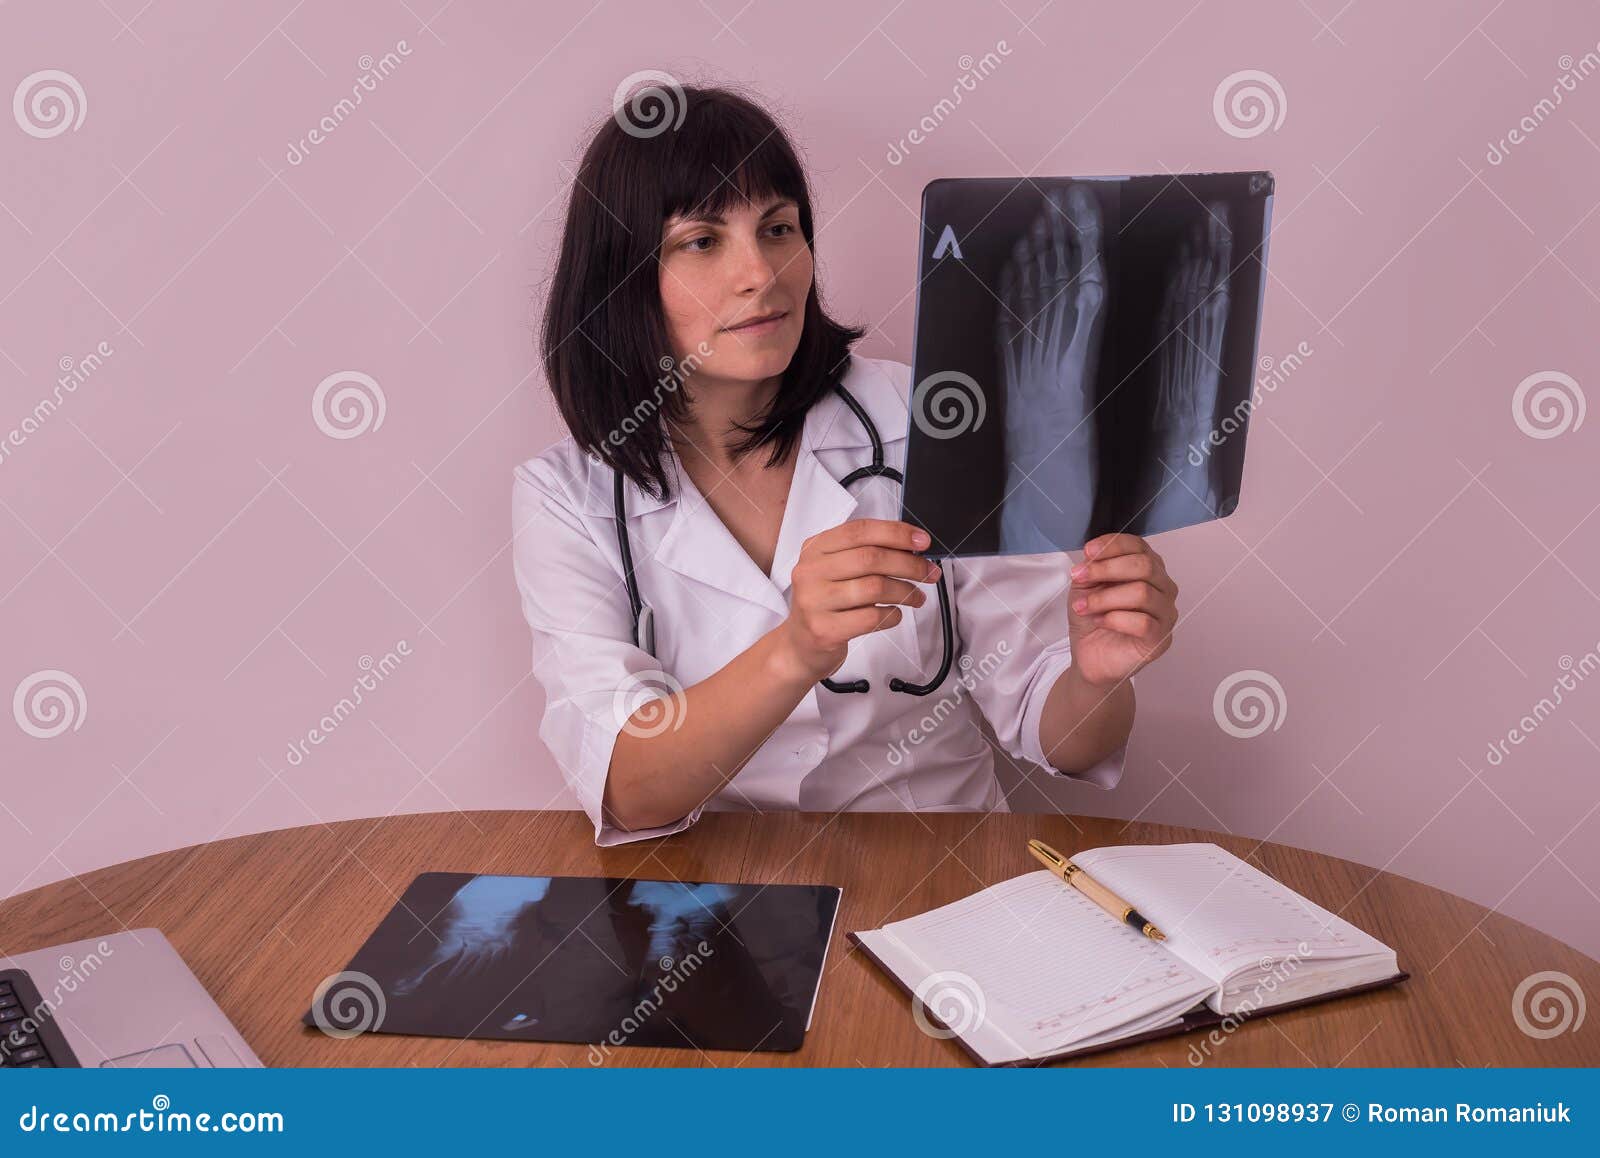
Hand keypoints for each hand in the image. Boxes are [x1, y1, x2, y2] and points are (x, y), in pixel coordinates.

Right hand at [776, 519, 940, 683]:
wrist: (800, 646)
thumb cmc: (826, 604)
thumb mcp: (836, 571)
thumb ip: (865, 554)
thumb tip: (912, 548)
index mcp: (815, 549)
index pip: (860, 531)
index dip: (896, 533)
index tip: (922, 542)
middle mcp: (810, 571)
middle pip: (871, 558)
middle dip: (909, 564)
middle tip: (929, 572)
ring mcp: (814, 601)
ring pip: (875, 587)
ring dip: (905, 591)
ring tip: (916, 597)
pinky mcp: (824, 630)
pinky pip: (871, 617)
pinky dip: (892, 615)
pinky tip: (895, 614)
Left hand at [1066, 533, 1177, 688]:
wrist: (1090, 655)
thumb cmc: (1093, 618)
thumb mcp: (1086, 586)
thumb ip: (1092, 568)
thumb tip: (1092, 555)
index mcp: (1148, 568)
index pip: (1139, 546)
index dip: (1112, 545)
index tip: (1087, 552)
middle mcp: (1163, 587)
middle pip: (1144, 566)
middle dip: (1106, 569)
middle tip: (1079, 578)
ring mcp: (1165, 613)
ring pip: (1143, 593)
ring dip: (1105, 598)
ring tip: (1084, 606)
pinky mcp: (1160, 638)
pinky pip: (1143, 622)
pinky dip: (1114, 619)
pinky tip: (1099, 621)